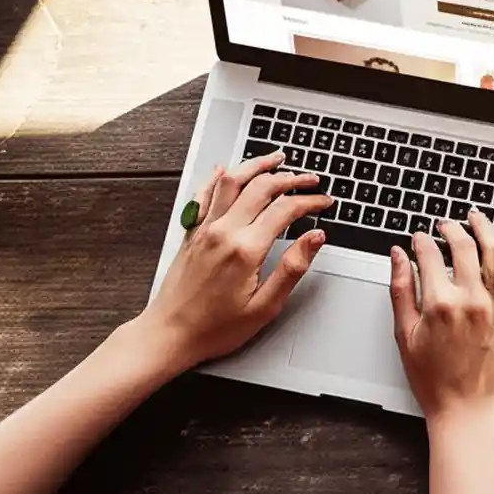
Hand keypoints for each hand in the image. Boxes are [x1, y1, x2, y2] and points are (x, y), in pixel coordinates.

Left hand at [139, 151, 332, 371]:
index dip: (310, 202)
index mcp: (245, 249)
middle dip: (291, 178)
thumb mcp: (265, 306)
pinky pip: (204, 194)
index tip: (324, 202)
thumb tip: (315, 238)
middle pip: (261, 187)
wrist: (168, 335)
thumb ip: (293, 267)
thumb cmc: (214, 328)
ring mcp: (204, 229)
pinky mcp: (191, 233)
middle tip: (310, 179)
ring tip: (276, 159)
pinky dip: (218, 178)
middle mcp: (223, 232)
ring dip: (256, 165)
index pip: (285, 210)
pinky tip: (225, 169)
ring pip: (231, 181)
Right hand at [389, 209, 493, 429]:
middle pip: (463, 246)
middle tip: (445, 224)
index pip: (429, 255)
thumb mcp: (405, 335)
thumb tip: (397, 256)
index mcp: (439, 303)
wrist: (468, 410)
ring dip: (485, 228)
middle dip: (451, 228)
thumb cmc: (435, 381)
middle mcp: (470, 299)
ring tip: (477, 217)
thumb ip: (400, 291)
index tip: (418, 237)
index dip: (421, 241)